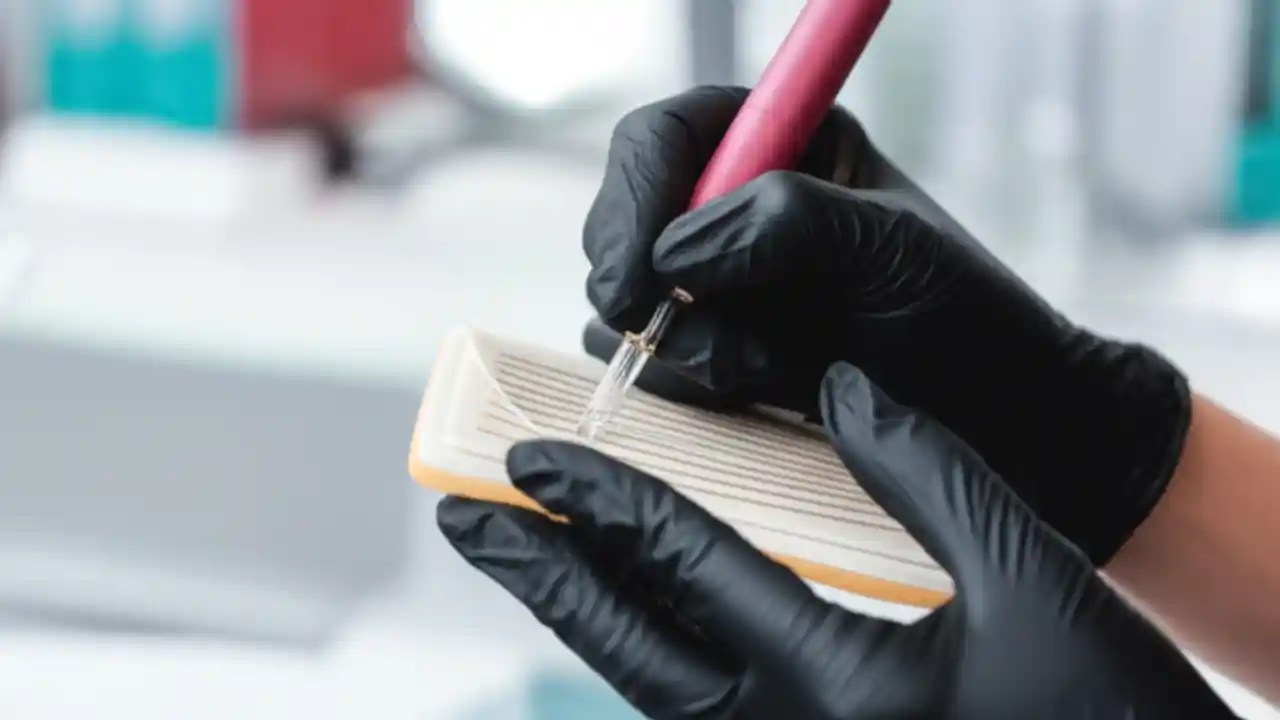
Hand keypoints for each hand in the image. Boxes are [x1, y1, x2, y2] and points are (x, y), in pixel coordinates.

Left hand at [437, 364, 1233, 719]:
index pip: (683, 564)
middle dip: (541, 576)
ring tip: (533, 561)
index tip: (530, 455)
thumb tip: (840, 390)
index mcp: (836, 684)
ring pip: (652, 690)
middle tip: (465, 520)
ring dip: (584, 618)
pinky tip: (643, 619)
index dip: (603, 498)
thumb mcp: (1032, 579)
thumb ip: (924, 472)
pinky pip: (697, 713)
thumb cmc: (1116, 719)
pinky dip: (651, 655)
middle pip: (628, 646)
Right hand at [581, 86, 1189, 563]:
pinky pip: (652, 362)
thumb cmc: (965, 316)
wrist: (998, 420)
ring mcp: (720, 283)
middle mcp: (737, 207)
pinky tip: (764, 388)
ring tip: (773, 364)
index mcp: (782, 143)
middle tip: (691, 331)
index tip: (636, 277)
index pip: (664, 139)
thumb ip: (785, 223)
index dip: (631, 198)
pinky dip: (691, 384)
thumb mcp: (889, 248)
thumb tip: (671, 253)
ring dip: (685, 345)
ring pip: (627, 302)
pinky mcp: (716, 350)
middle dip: (648, 286)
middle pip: (623, 221)